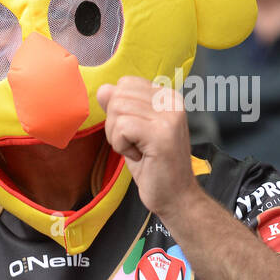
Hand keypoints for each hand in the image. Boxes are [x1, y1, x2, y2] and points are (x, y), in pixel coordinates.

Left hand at [98, 76, 201, 218]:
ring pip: (117, 110)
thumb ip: (119, 108)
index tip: (134, 132)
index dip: (118, 109)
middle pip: (118, 95)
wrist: (175, 195)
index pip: (126, 83)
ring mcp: (169, 116)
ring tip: (137, 149)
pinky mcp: (162, 134)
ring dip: (117, 136)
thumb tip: (104, 89)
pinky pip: (122, 127)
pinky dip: (121, 145)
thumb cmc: (152, 165)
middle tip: (133, 143)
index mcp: (168, 96)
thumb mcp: (132, 131)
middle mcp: (172, 101)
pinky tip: (139, 156)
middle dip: (114, 123)